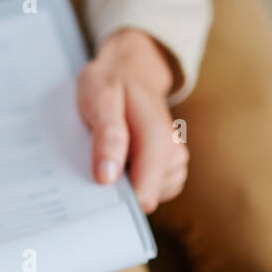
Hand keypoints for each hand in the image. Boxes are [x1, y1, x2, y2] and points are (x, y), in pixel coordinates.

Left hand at [76, 29, 187, 213]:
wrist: (132, 69)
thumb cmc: (114, 82)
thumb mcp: (101, 99)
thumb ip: (107, 136)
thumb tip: (107, 177)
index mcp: (157, 138)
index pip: (145, 193)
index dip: (119, 203)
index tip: (97, 198)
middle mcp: (174, 153)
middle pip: (146, 199)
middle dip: (121, 192)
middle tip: (99, 165)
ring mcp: (174, 162)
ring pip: (149, 198)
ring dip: (126, 186)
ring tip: (111, 156)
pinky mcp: (169, 168)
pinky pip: (151, 191)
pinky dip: (133, 183)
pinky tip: (121, 163)